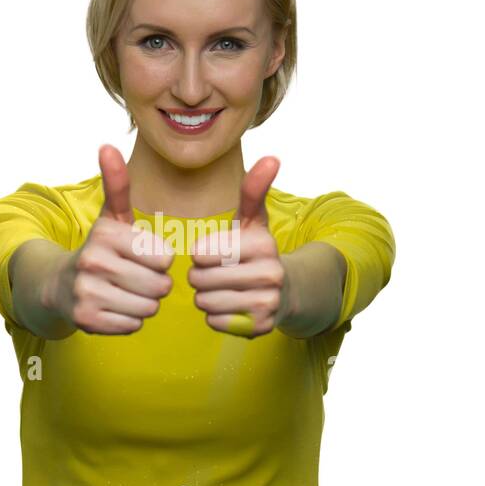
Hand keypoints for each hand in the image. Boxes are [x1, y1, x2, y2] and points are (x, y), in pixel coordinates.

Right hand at [44, 144, 173, 334]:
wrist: (59, 286)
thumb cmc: (100, 249)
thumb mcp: (111, 217)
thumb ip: (117, 184)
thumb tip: (107, 145)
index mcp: (106, 234)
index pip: (165, 257)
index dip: (159, 260)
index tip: (141, 257)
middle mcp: (93, 262)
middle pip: (159, 285)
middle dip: (154, 285)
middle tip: (135, 278)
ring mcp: (87, 293)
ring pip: (148, 308)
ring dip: (144, 303)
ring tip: (126, 292)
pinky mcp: (86, 320)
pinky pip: (133, 325)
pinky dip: (130, 320)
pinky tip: (115, 307)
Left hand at [187, 156, 287, 338]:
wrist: (284, 292)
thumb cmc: (255, 251)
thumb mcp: (253, 219)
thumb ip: (253, 190)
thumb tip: (272, 157)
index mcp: (263, 244)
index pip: (202, 253)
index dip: (200, 254)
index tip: (213, 253)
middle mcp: (270, 274)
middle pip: (201, 279)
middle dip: (200, 277)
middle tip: (215, 274)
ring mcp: (267, 303)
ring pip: (206, 303)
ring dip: (205, 297)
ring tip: (221, 289)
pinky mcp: (260, 328)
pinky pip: (215, 322)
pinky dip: (214, 316)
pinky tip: (228, 306)